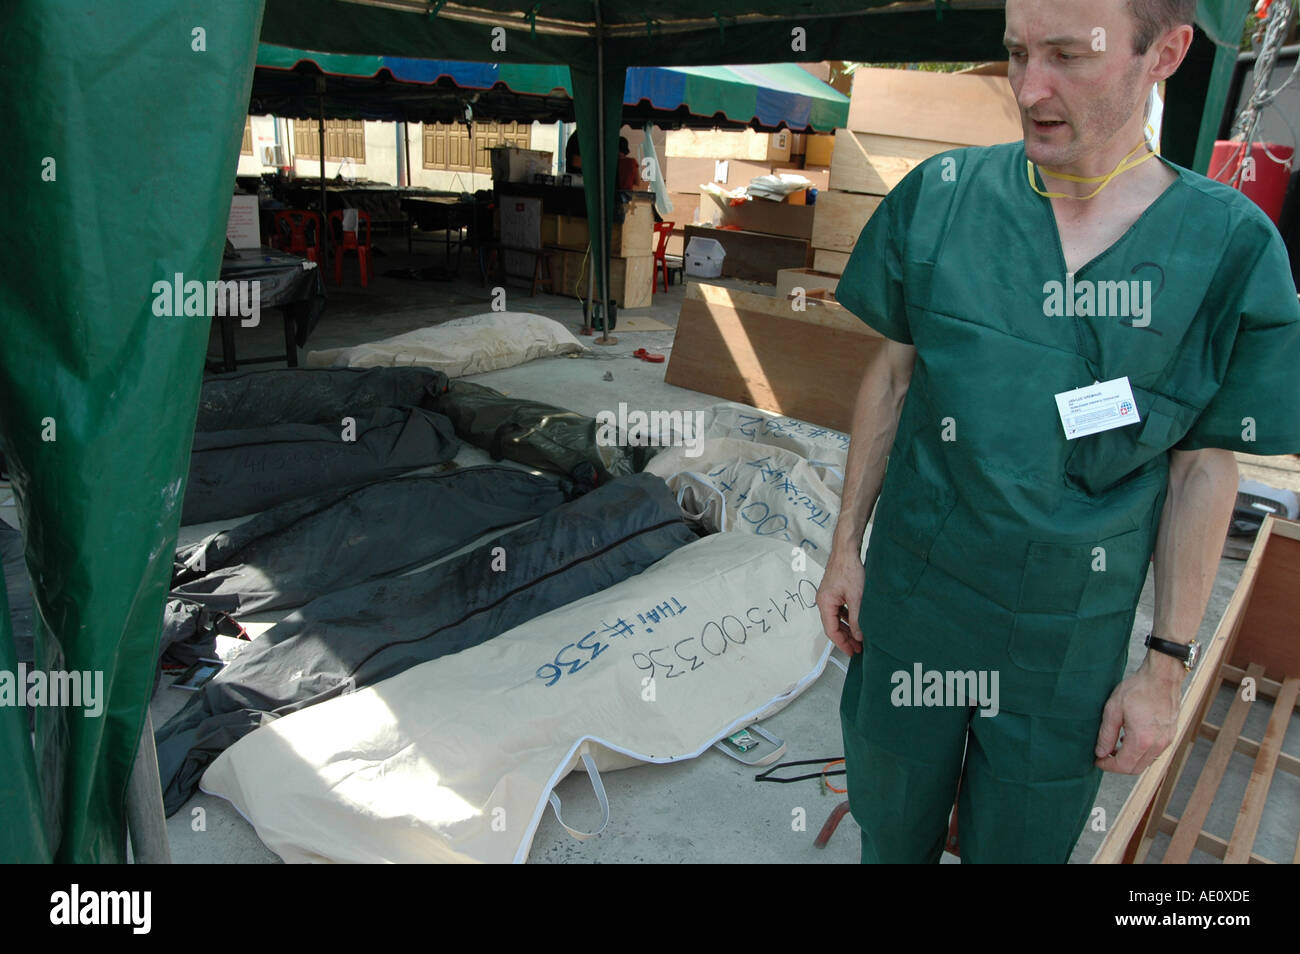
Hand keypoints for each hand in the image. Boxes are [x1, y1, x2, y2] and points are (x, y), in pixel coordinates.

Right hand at [816, 548, 865, 655]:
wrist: (847, 550)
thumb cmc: (849, 569)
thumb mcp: (856, 597)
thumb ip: (857, 619)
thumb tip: (858, 636)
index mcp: (824, 603)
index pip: (831, 630)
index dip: (842, 643)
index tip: (852, 652)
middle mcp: (823, 601)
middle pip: (833, 626)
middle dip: (845, 638)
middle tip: (858, 649)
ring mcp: (828, 597)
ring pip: (837, 619)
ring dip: (847, 629)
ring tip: (858, 639)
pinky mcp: (834, 592)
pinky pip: (839, 610)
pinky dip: (847, 619)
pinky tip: (856, 623)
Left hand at [1093, 657, 1182, 773]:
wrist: (1162, 677)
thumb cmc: (1138, 689)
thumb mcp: (1113, 710)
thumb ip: (1106, 734)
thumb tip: (1101, 752)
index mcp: (1142, 740)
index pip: (1123, 766)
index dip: (1107, 766)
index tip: (1097, 760)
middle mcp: (1157, 745)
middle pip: (1136, 768)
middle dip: (1118, 766)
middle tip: (1104, 756)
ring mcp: (1166, 741)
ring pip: (1146, 762)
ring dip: (1130, 759)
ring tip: (1115, 746)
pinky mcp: (1170, 735)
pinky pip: (1155, 753)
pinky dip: (1141, 752)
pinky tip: (1130, 738)